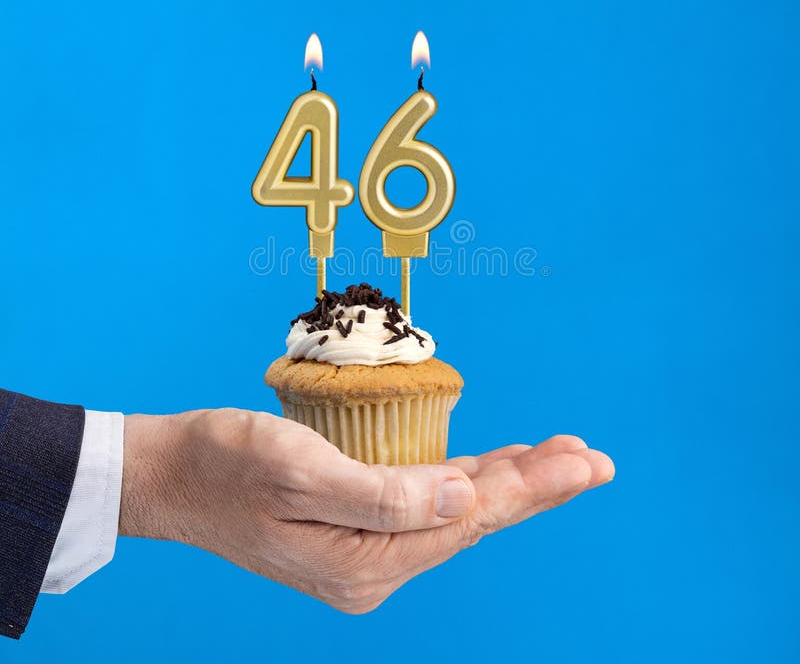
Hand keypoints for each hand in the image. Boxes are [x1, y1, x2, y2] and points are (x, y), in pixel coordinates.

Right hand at [119, 409, 613, 612]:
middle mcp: (374, 566)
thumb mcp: (297, 471)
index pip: (467, 517)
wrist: (172, 477)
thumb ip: (385, 495)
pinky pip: (427, 506)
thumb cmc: (225, 464)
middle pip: (472, 519)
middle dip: (534, 486)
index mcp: (365, 560)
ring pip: (456, 512)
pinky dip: (466, 481)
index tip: (583, 461)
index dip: (529, 485)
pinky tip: (492, 469)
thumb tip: (462, 496)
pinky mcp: (356, 528)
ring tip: (559, 459)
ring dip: (506, 481)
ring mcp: (365, 551)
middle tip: (592, 459)